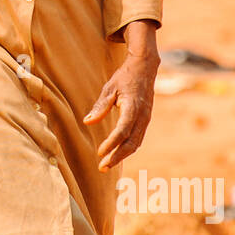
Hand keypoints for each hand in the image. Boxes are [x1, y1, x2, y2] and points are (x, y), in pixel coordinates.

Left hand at [83, 50, 157, 170]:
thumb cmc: (124, 77)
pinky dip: (128, 148)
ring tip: (107, 164)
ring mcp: (146, 119)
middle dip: (117, 156)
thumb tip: (87, 122)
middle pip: (131, 142)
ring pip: (136, 143)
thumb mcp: (109, 88)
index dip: (112, 143)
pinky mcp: (146, 120)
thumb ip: (100, 106)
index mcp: (133, 106)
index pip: (123, 130)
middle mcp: (142, 115)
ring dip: (122, 155)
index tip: (100, 153)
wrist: (145, 68)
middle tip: (102, 167)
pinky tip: (117, 154)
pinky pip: (138, 138)